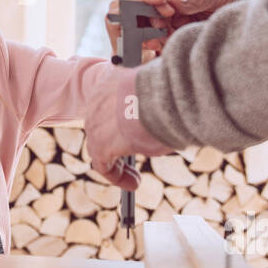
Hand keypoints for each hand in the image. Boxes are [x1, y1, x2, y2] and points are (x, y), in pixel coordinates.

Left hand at [84, 68, 172, 189]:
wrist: (165, 96)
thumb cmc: (171, 91)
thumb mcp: (160, 94)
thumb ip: (154, 106)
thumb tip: (168, 116)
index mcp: (111, 83)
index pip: (109, 105)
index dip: (119, 123)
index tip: (133, 134)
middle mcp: (98, 102)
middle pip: (102, 127)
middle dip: (116, 144)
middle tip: (133, 158)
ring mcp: (96, 123)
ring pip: (101, 148)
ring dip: (118, 165)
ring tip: (135, 179)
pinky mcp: (100, 145)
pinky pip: (103, 166)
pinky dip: (117, 176)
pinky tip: (133, 184)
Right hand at [106, 0, 255, 56]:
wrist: (239, 6)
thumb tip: (174, 1)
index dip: (151, 4)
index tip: (167, 13)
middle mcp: (166, 4)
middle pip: (141, 12)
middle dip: (143, 22)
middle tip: (157, 33)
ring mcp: (168, 20)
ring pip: (147, 29)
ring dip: (149, 37)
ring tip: (158, 46)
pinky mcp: (173, 35)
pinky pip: (158, 42)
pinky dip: (157, 48)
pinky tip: (159, 53)